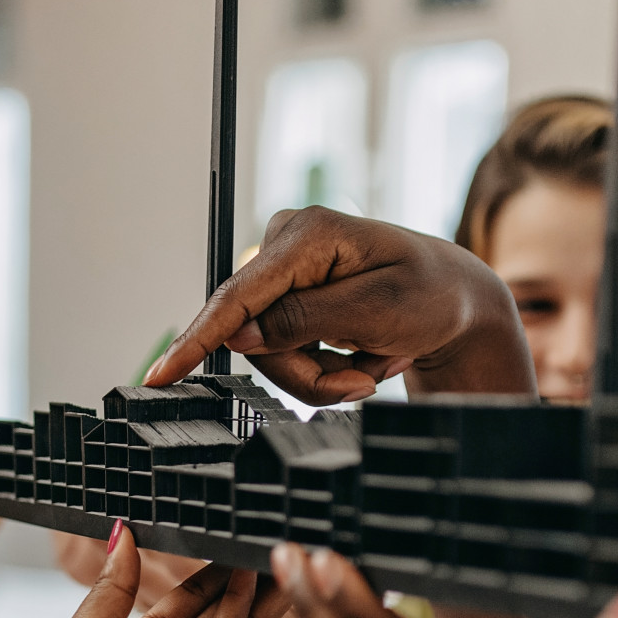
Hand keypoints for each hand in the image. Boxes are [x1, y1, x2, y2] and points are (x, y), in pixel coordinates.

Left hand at [55, 529, 317, 617]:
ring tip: (282, 550)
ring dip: (258, 589)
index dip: (212, 567)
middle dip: (247, 575)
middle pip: (221, 610)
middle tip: (272, 536)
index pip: (190, 598)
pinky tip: (248, 577)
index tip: (230, 535)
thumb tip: (123, 535)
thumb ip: (113, 586)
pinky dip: (236, 610)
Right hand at [145, 206, 536, 402]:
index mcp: (308, 235)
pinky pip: (287, 349)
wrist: (457, 301)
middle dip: (309, 372)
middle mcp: (287, 244)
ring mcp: (288, 270)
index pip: (238, 295)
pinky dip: (326, 365)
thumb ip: (304, 320)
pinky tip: (363, 351)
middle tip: (363, 382)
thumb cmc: (430, 295)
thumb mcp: (375, 310)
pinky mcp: (293, 296)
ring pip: (271, 352)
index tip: (159, 374)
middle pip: (257, 337)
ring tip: (372, 365)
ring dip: (322, 374)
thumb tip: (239, 335)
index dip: (196, 339)